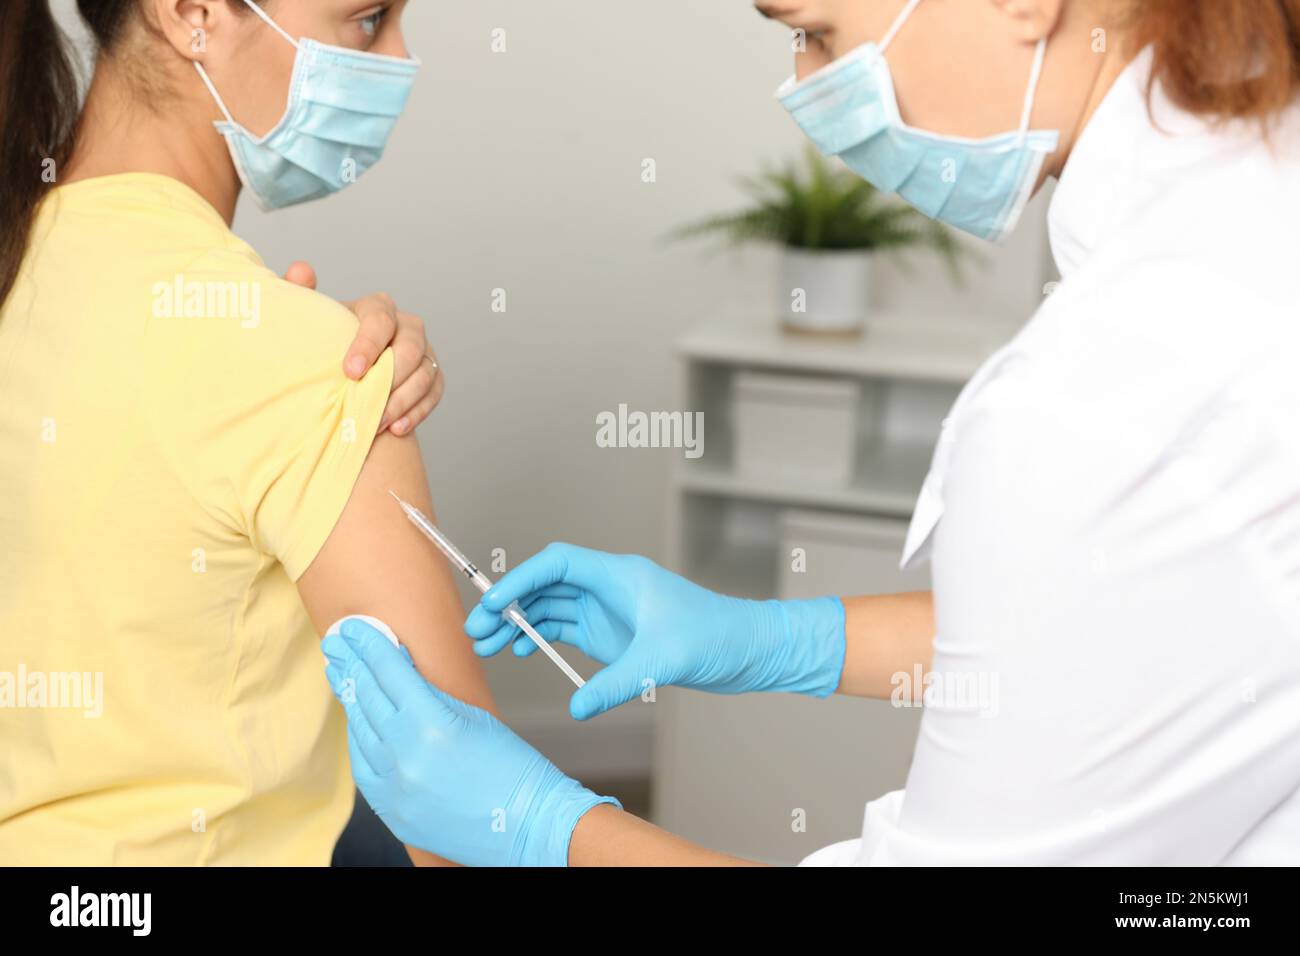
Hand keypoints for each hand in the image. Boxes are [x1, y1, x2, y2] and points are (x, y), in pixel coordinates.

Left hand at [282, 261, 442, 435]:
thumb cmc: (325, 343)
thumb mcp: (309, 320)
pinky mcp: (433, 378)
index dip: (368, 345)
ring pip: (425, 373)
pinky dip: (417, 412)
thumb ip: (301, 295)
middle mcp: (407, 326)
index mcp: (378, 308)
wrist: (342, 371)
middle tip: (366, 402)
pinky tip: (396, 428)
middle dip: (391, 376)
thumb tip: (301, 270)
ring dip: (403, 400)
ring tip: (377, 422)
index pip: (380, 319)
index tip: (350, 372)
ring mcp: (424, 353)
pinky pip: (433, 394)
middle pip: (411, 347)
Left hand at [322, 618, 618, 866]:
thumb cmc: (516, 771)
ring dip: (351, 699)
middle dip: (351, 664)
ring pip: (359, 731)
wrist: (529, 826)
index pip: (389, 671)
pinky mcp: (392, 811)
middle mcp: (406, 756)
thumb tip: (401, 673)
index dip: (369, 645)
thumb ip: (431, 695)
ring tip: (343, 675)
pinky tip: (357, 721)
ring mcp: (395, 787)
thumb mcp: (475, 716)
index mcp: (432, 725)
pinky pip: (363, 767)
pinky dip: (359, 739)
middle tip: (336, 643)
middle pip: (367, 697)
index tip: (354, 629)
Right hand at [464, 544, 846, 720]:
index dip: (520, 579)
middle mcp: (610, 587)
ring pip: (552, 608)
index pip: (557, 564)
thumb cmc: (717, 637)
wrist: (749, 649)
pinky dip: (542, 637)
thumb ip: (617, 683)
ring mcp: (611, 610)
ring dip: (520, 623)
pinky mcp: (615, 634)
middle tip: (478, 630)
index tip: (493, 603)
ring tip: (491, 646)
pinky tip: (525, 652)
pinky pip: (567, 629)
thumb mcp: (663, 660)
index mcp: (619, 576)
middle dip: (509, 604)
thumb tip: (578, 707)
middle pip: (546, 585)